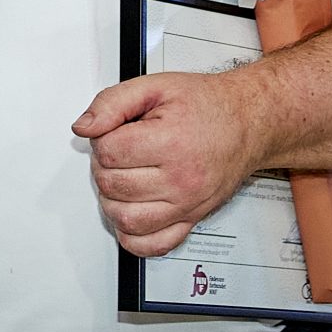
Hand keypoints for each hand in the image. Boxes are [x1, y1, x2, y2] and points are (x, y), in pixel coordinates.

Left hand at [73, 70, 267, 257]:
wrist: (247, 122)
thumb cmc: (206, 105)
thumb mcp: (155, 86)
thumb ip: (112, 102)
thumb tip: (85, 126)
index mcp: (170, 143)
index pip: (108, 152)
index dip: (101, 138)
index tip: (113, 132)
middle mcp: (181, 180)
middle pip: (112, 186)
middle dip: (104, 166)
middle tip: (117, 152)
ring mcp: (187, 205)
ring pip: (126, 219)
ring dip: (112, 200)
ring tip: (122, 178)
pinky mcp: (192, 219)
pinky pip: (153, 245)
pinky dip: (133, 236)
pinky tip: (131, 212)